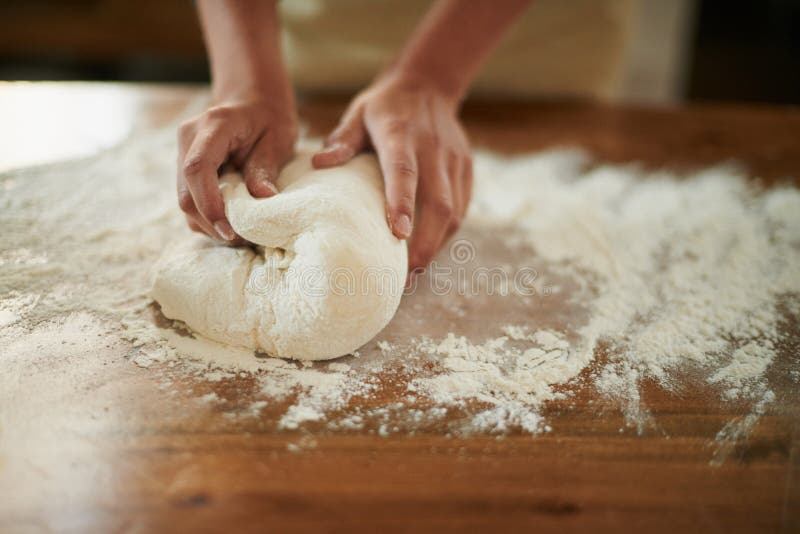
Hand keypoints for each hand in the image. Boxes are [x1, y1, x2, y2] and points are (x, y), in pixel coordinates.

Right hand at [177, 93, 296, 241]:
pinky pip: (190, 200)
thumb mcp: (278, 139)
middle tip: (242, 240)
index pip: (197, 169)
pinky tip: (230, 222)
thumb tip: (263, 200)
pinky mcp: (184, 168)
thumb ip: (266, 168)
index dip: (209, 204)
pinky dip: (207, 217)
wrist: (253, 101)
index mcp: (213, 126)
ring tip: (240, 234)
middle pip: (186, 193)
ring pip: (185, 201)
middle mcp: (189, 138)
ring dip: (209, 224)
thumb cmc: (269, 119)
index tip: (229, 230)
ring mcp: (182, 153)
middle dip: (211, 223)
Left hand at [312, 73, 472, 272]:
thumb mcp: (358, 113)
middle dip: (424, 242)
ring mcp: (454, 161)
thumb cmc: (385, 107)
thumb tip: (319, 163)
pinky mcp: (466, 170)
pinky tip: (427, 251)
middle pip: (438, 202)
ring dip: (435, 245)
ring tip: (413, 272)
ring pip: (453, 211)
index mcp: (401, 134)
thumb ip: (342, 140)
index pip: (404, 171)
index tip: (397, 235)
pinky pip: (460, 209)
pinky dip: (445, 235)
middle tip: (405, 275)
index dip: (402, 203)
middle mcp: (433, 149)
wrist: (429, 85)